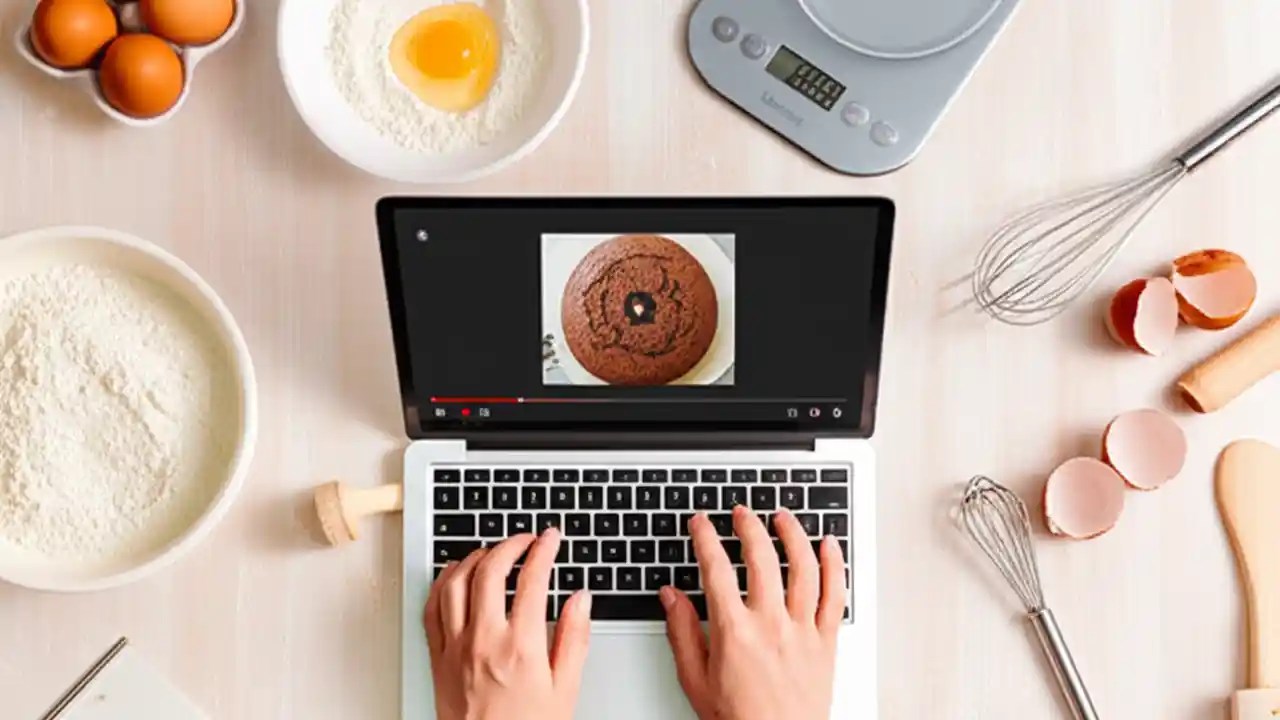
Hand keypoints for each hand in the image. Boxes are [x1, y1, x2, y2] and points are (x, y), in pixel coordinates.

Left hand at [424, 529, 590, 719]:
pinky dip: (442, 583)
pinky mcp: (437, 658)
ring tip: (491, 552)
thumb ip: (574, 638)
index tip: (550, 538)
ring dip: (475, 558)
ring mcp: (456, 647)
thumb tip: (581, 600)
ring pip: (455, 583)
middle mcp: (484, 641)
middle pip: (490, 570)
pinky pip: (431, 608)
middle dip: (510, 544)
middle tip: (525, 539)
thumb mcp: (566, 689)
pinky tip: (454, 576)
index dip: (544, 549)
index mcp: (521, 647)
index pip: (533, 579)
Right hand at [661, 507, 845, 719]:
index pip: (716, 569)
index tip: (700, 524)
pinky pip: (835, 595)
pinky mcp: (826, 642)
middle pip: (761, 558)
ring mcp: (802, 631)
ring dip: (792, 535)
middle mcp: (771, 625)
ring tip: (782, 517)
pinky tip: (829, 545)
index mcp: (734, 632)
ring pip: (802, 568)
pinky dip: (834, 565)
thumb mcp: (695, 679)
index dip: (705, 539)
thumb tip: (671, 597)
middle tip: (740, 513)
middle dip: (748, 527)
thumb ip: (681, 632)